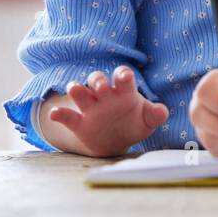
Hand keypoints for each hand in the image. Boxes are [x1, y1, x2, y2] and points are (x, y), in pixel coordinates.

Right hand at [48, 66, 168, 157]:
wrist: (117, 142)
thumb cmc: (134, 124)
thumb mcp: (148, 120)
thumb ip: (156, 115)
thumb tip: (162, 111)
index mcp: (124, 92)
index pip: (122, 76)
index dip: (122, 74)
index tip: (124, 76)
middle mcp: (105, 96)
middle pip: (98, 80)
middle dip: (99, 81)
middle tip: (102, 88)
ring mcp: (90, 108)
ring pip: (80, 92)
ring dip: (77, 89)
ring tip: (75, 89)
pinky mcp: (79, 123)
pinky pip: (67, 116)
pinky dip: (59, 114)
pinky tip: (55, 114)